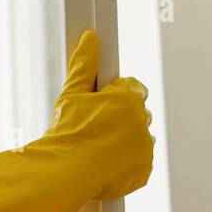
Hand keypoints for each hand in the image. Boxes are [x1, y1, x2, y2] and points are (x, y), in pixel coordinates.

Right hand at [40, 29, 154, 200]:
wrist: (66, 172)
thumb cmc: (67, 132)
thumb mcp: (70, 95)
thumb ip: (83, 65)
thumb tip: (90, 39)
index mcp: (128, 98)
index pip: (131, 87)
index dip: (112, 94)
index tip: (98, 104)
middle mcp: (143, 120)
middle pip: (135, 112)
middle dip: (118, 116)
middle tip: (92, 126)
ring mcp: (145, 146)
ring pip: (136, 136)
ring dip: (122, 138)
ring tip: (94, 145)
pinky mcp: (144, 168)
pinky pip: (137, 160)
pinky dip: (123, 160)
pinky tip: (102, 161)